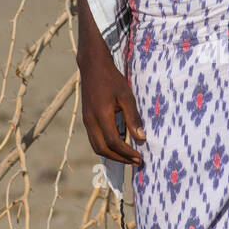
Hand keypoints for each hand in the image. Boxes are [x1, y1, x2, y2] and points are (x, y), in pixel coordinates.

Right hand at [78, 52, 145, 166]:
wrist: (92, 67)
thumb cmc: (112, 79)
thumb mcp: (126, 96)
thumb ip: (133, 117)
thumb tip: (141, 138)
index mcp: (101, 116)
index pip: (114, 142)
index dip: (127, 153)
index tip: (140, 157)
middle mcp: (91, 122)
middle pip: (103, 149)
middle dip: (120, 159)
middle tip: (136, 162)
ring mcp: (87, 121)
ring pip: (97, 147)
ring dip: (112, 155)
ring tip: (128, 157)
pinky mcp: (86, 119)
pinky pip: (94, 140)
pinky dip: (106, 147)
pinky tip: (118, 146)